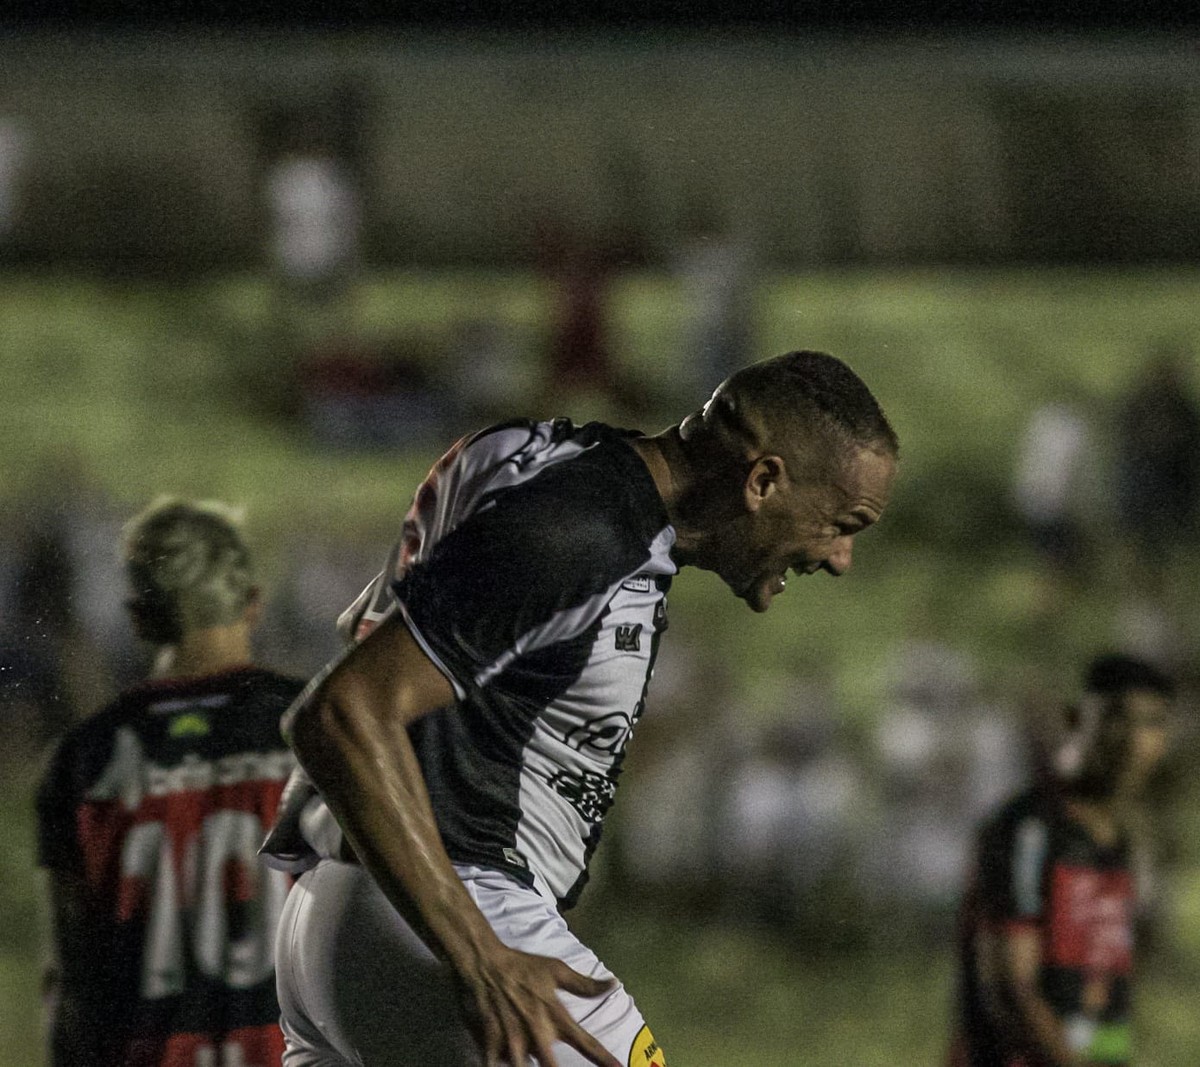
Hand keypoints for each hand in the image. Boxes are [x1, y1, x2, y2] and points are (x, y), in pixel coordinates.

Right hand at [458, 943, 621, 1066]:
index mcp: (556, 1016)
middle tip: (557, 1063)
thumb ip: (585, 985)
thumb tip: (613, 984)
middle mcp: (537, 1034)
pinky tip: (506, 1062)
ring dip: (530, 1065)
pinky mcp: (492, 1044)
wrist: (486, 963)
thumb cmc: (524, 966)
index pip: (586, 1043)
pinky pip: (495, 1065)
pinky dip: (501, 1064)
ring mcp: (514, 1042)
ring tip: (531, 1059)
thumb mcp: (557, 970)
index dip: (604, 1059)